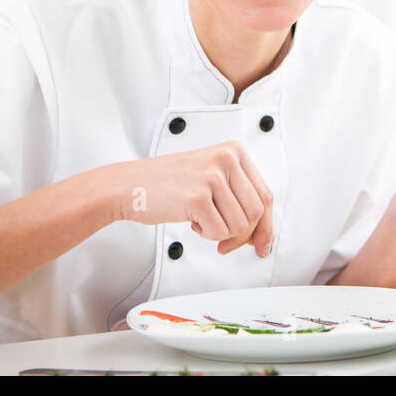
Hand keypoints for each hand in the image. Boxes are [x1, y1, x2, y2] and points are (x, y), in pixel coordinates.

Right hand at [112, 142, 273, 256]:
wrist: (130, 184)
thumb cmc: (170, 184)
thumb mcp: (212, 176)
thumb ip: (239, 197)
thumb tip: (264, 234)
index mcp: (235, 151)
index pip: (265, 195)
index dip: (265, 225)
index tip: (262, 243)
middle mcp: (227, 159)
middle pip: (257, 212)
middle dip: (244, 235)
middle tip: (225, 243)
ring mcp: (212, 177)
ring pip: (240, 225)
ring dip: (221, 233)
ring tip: (202, 222)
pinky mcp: (198, 197)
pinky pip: (219, 231)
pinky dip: (207, 235)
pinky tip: (192, 223)